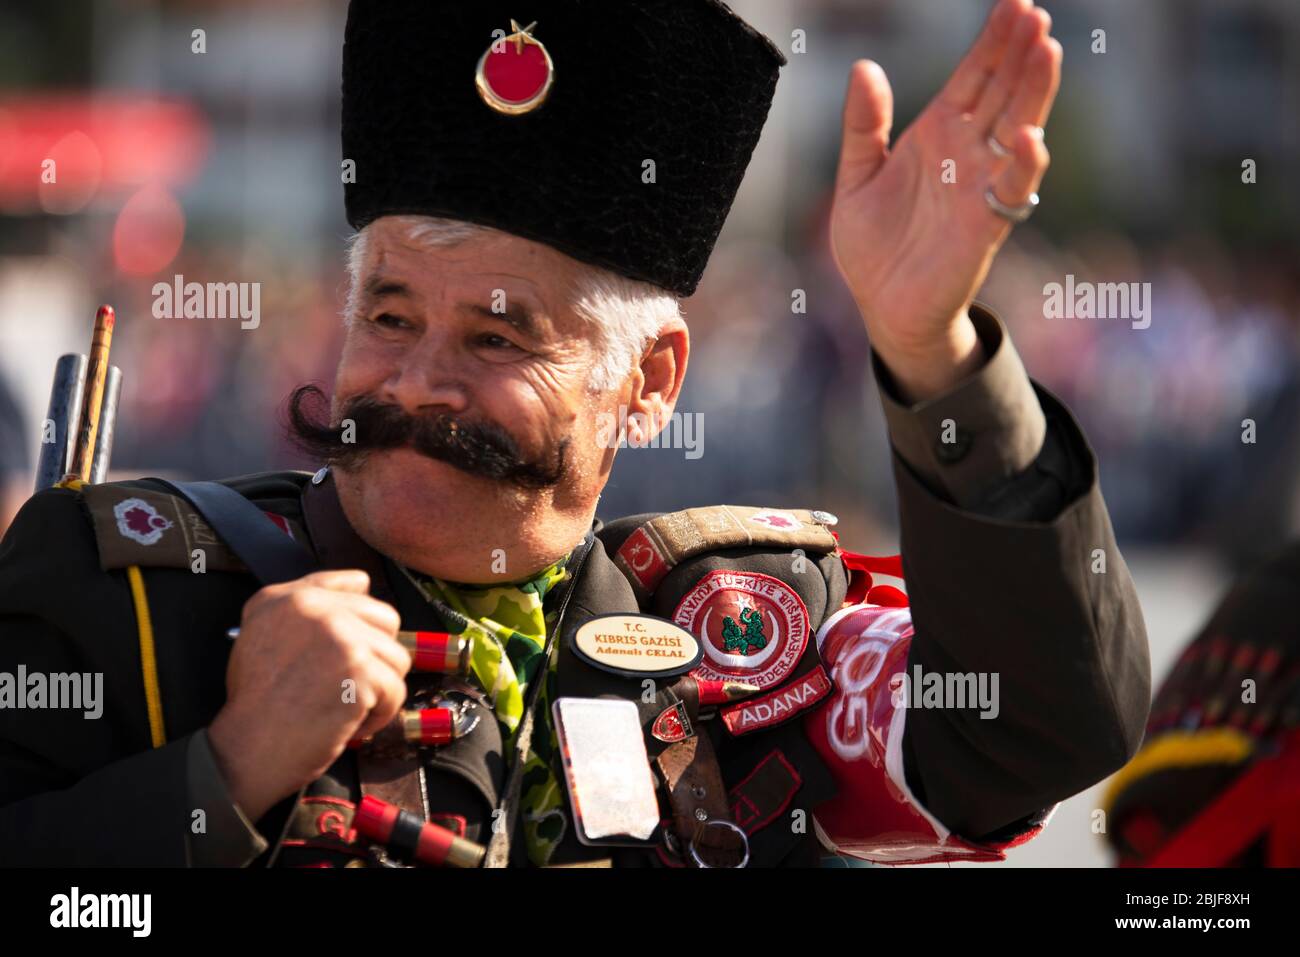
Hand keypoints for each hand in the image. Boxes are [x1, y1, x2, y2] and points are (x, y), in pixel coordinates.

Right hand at [208, 569, 410, 821]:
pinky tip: (349, 725)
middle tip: (347, 684)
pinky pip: (395, 690)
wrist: (246, 749)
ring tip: (345, 708)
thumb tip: (362, 582)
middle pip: (386, 620)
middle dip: (375, 657)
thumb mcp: (260, 632)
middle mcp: (316, 608)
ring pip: (396, 657)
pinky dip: (378, 716)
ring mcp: (341, 636)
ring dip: (378, 690)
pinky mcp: (360, 670)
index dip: (359, 625)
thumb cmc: (256, 701)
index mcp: (291, 597)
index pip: (356, 585)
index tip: (344, 652)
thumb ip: (306, 600)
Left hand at [829, 0, 1060, 400]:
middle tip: (1036, 12)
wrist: (881, 306)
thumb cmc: (874, 245)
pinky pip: (1012, 190)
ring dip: (1033, 92)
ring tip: (1046, 49)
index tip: (1014, 2)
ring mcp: (981, 186)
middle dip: (1020, 52)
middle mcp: (967, 153)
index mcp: (938, 134)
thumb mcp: (856, 177)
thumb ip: (863, 125)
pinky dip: (1022, 164)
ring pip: (1017, 129)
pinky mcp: (986, 224)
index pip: (973, 76)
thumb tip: (863, 66)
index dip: (993, 41)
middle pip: (1003, 91)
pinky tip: (1028, 136)